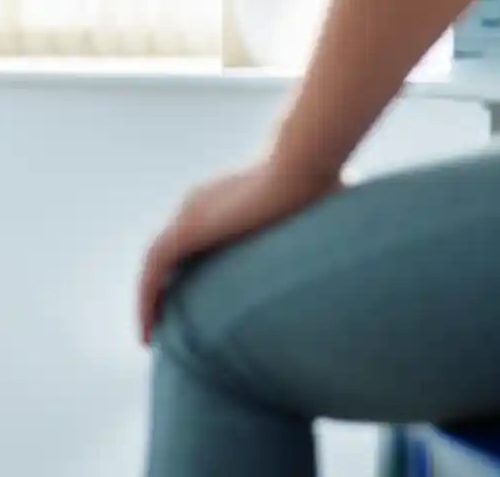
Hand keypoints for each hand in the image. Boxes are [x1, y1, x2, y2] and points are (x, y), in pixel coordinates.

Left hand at [138, 158, 338, 343]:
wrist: (304, 162)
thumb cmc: (321, 182)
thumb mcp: (317, 217)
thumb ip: (318, 236)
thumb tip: (354, 257)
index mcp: (222, 203)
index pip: (193, 246)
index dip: (189, 276)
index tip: (195, 308)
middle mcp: (197, 207)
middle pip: (169, 258)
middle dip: (163, 292)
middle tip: (165, 329)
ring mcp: (189, 215)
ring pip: (154, 266)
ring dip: (147, 300)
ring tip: (148, 336)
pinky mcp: (187, 229)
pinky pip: (153, 270)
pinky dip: (146, 298)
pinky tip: (148, 328)